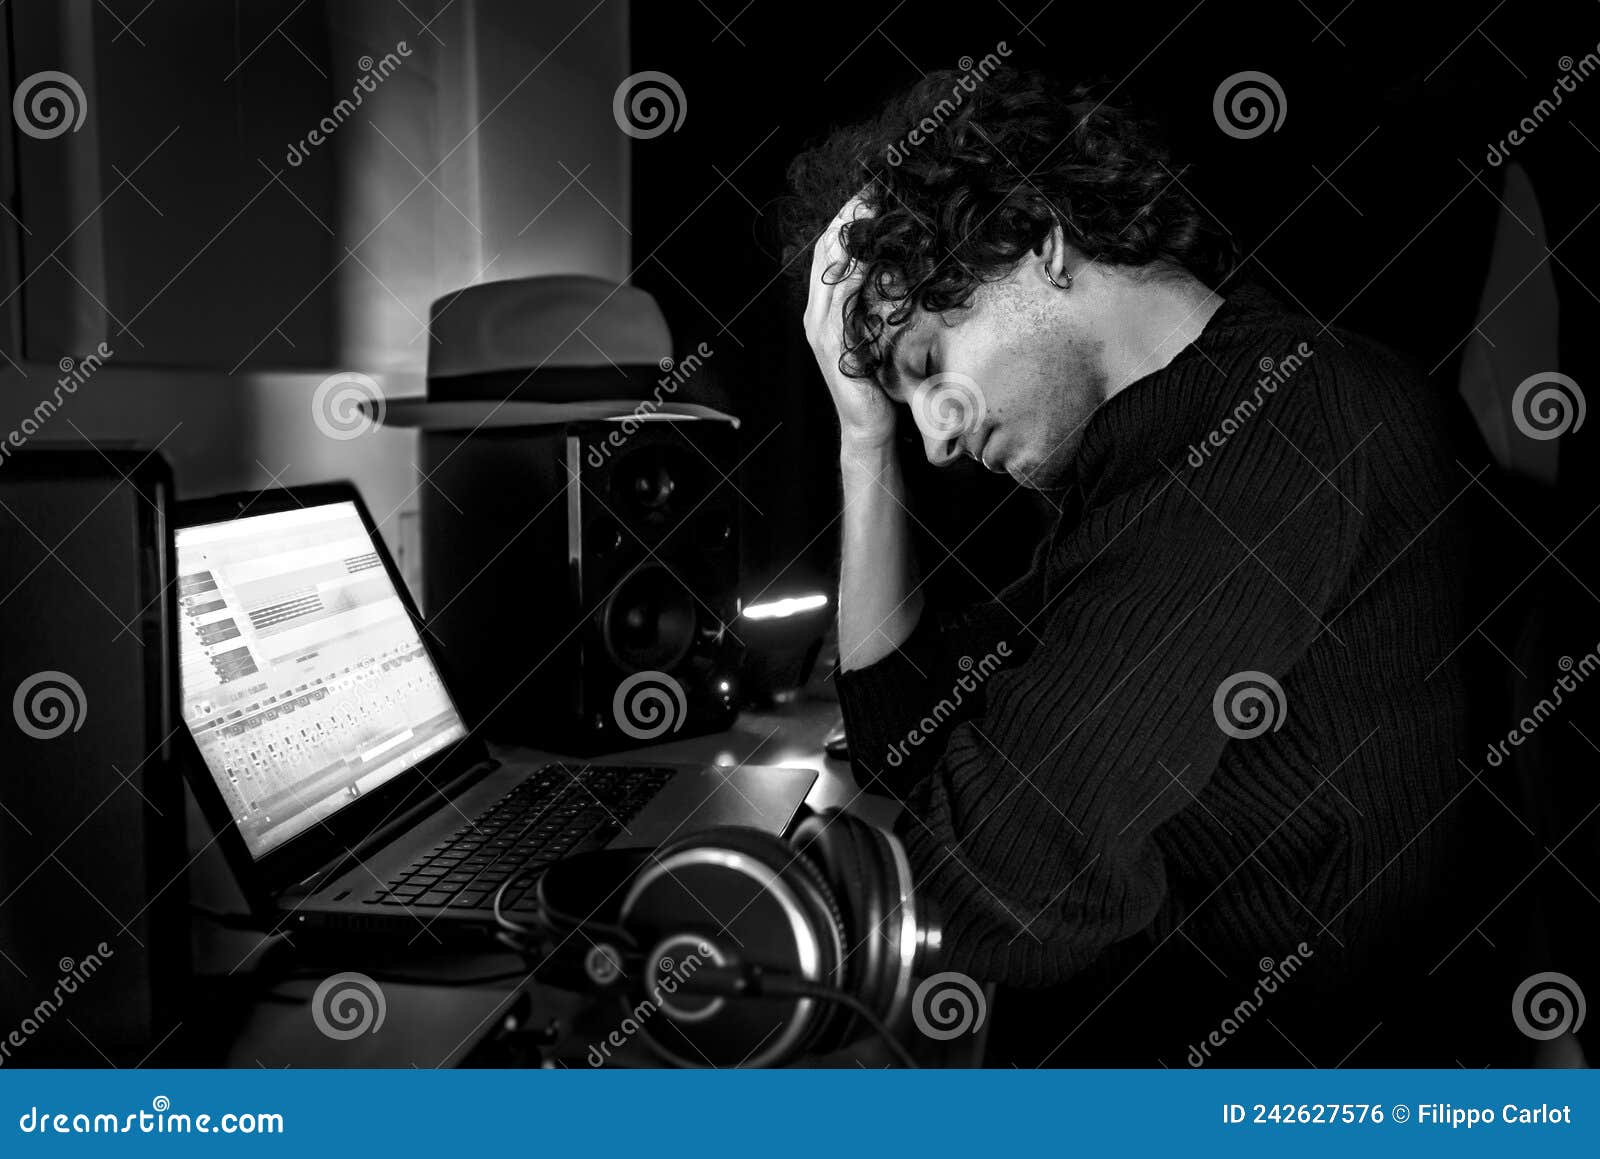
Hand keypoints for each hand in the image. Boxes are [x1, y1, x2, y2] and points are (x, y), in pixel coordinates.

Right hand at [803, 196, 897, 449]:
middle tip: (873, 188)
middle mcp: (817, 312)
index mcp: (827, 306)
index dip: (848, 219)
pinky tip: (865, 252)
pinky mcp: (831, 343)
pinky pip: (838, 297)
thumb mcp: (880, 330)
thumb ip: (879, 302)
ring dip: (849, 235)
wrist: (870, 424)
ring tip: (870, 207)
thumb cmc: (880, 379)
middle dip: (847, 217)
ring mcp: (820, 327)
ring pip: (828, 267)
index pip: (832, 251)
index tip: (873, 191)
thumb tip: (901, 267)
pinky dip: (850, 271)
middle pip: (826, 250)